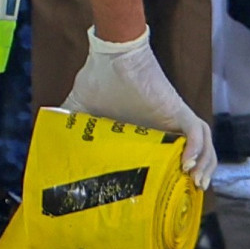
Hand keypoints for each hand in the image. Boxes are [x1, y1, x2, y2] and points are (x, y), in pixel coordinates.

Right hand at [60, 27, 216, 187]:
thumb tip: (45, 141)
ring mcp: (174, 117)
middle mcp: (165, 125)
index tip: (170, 193)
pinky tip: (187, 164)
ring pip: (204, 144)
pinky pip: (197, 132)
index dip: (176, 173)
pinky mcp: (177, 109)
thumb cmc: (98, 77)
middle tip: (189, 193)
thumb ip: (67, 126)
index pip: (173, 154)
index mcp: (149, 129)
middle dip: (199, 174)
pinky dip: (197, 149)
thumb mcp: (78, 109)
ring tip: (195, 183)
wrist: (110, 55)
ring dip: (204, 164)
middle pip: (197, 153)